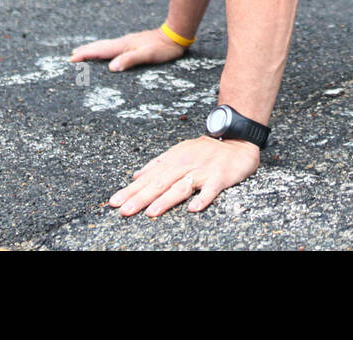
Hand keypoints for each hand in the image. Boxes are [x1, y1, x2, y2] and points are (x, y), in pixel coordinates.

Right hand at [70, 27, 185, 70]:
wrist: (175, 35)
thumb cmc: (163, 48)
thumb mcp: (148, 55)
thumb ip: (130, 60)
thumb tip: (111, 67)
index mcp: (123, 46)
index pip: (100, 51)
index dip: (86, 55)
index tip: (72, 59)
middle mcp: (123, 42)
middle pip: (100, 46)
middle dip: (85, 50)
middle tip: (71, 55)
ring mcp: (128, 41)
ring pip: (105, 44)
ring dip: (93, 48)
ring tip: (83, 50)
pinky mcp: (133, 42)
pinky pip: (112, 45)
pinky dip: (103, 48)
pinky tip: (106, 50)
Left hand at [110, 136, 260, 215]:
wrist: (238, 139)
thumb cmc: (207, 150)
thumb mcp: (180, 152)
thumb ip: (157, 164)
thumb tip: (136, 175)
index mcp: (173, 160)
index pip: (148, 177)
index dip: (131, 190)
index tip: (115, 202)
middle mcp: (185, 164)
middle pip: (160, 183)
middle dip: (141, 197)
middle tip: (125, 210)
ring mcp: (203, 170)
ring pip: (182, 186)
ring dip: (166, 199)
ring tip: (152, 212)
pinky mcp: (220, 176)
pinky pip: (211, 189)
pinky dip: (203, 198)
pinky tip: (194, 208)